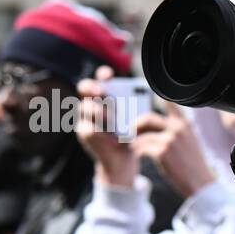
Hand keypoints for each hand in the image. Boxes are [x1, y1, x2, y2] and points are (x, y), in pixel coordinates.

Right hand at [76, 66, 137, 186]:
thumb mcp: (135, 118)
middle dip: (92, 87)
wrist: (124, 158)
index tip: (109, 75)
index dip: (102, 74)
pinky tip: (113, 139)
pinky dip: (102, 133)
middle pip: (85, 88)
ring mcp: (85, 117)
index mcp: (105, 95)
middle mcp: (92, 103)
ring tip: (110, 118)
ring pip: (84, 108)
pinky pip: (88, 129)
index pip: (100, 79)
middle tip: (101, 92)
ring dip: (98, 112)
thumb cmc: (131, 133)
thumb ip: (136, 106)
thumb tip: (150, 94)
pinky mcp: (85, 133)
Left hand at [130, 101, 216, 198]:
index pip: (170, 103)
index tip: (146, 95)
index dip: (158, 97)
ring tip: (132, 147)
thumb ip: (176, 130)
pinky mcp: (162, 152)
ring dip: (134, 142)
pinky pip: (142, 148)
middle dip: (135, 126)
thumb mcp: (190, 142)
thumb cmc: (193, 165)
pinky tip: (138, 156)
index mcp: (184, 124)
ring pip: (142, 135)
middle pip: (148, 118)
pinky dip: (137, 152)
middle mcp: (177, 129)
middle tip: (129, 133)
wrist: (200, 184)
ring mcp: (170, 140)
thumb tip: (153, 125)